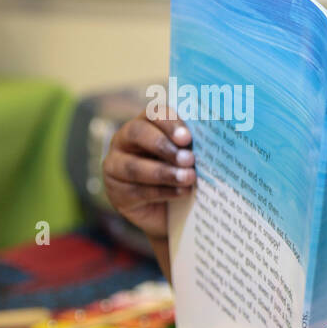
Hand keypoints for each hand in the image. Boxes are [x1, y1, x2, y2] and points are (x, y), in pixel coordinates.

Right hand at [102, 109, 196, 238]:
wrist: (171, 213)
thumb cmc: (183, 175)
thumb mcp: (190, 158)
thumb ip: (193, 147)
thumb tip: (211, 142)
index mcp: (146, 124)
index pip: (152, 113)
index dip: (169, 123)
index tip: (187, 138)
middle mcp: (124, 141)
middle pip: (136, 133)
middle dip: (163, 145)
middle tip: (188, 159)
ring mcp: (115, 166)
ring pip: (134, 166)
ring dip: (164, 172)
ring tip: (188, 178)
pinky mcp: (116, 192)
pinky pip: (136, 191)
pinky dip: (162, 192)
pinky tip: (181, 193)